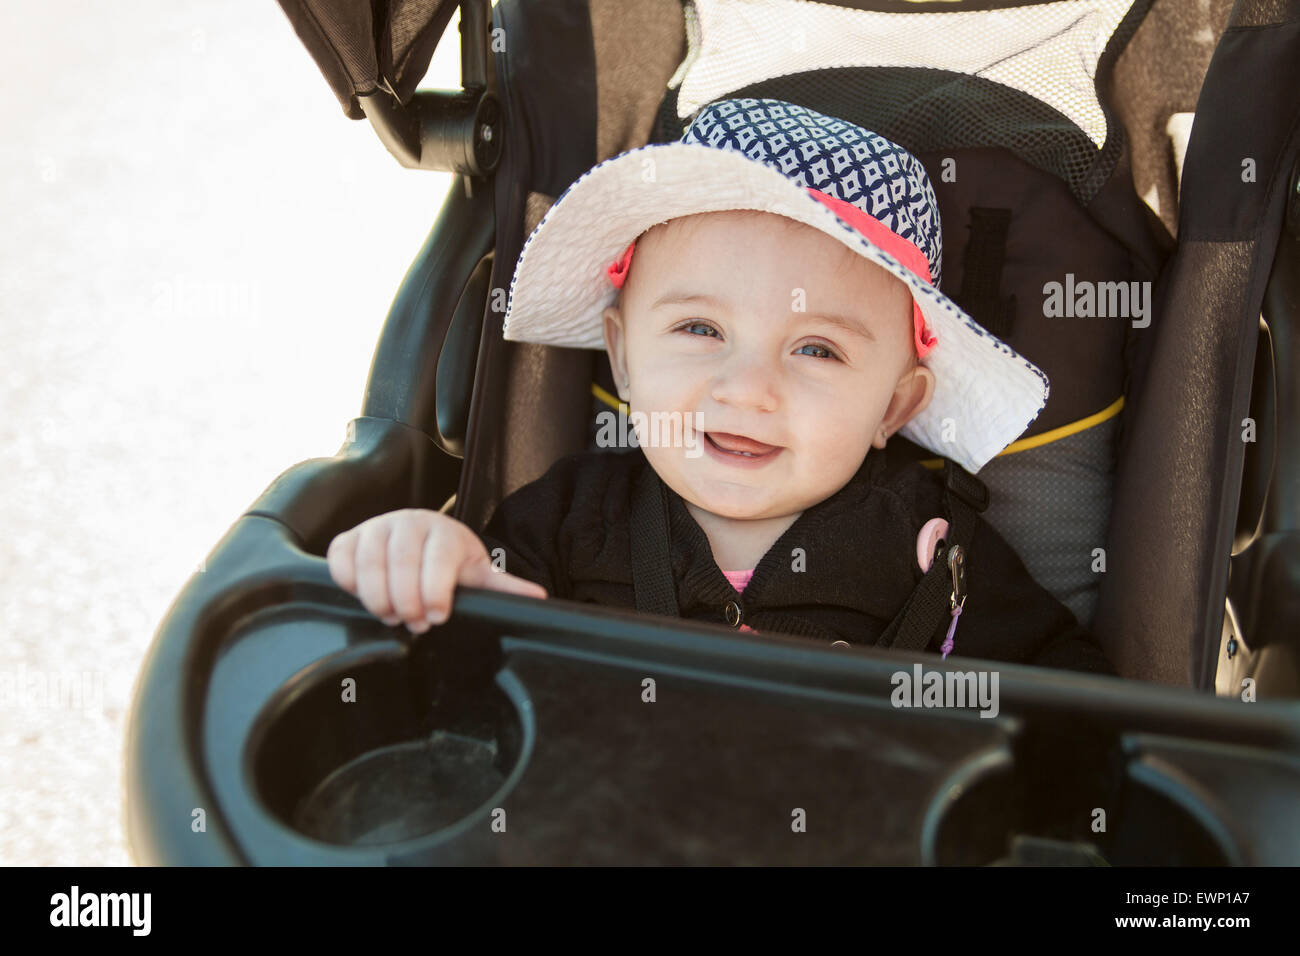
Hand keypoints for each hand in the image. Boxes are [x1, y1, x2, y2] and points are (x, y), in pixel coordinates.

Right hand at [326, 508, 547, 632]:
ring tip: (391, 616)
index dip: (434, 592)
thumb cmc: (448, 561)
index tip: (436, 618)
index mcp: (443, 531)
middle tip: (413, 624)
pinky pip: (340, 559)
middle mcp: (408, 523)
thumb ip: (501, 588)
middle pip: (400, 564)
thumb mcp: (475, 572)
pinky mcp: (349, 538)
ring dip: (377, 597)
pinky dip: (349, 582)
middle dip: (406, 601)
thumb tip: (538, 599)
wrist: (420, 538)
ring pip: (368, 563)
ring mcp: (375, 528)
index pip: (437, 559)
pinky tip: (364, 597)